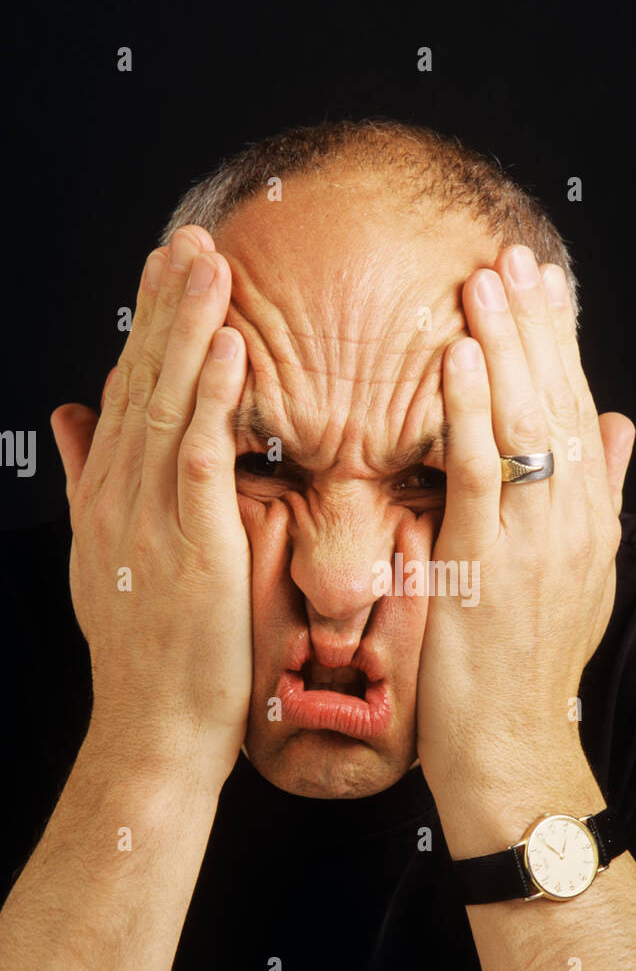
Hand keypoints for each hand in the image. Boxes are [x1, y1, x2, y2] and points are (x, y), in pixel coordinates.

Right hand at [50, 226, 251, 787]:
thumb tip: (69, 418)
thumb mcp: (109, 558)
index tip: (167, 268)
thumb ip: (91, 481)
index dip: (148, 328)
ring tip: (208, 263)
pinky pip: (200, 460)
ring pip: (167, 406)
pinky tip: (231, 350)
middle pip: (141, 385)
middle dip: (164, 308)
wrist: (153, 732)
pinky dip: (214, 402)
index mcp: (108, 498)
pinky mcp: (190, 549)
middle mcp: (120, 499)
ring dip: (188, 330)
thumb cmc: (150, 655)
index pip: (126, 395)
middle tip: (188, 238)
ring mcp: (150, 521)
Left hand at [415, 245, 634, 814]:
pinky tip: (455, 359)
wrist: (513, 749)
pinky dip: (469, 413)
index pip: (577, 412)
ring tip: (483, 282)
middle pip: (555, 404)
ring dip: (503, 349)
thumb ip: (598, 498)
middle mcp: (570, 523)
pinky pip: (479, 475)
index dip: (559, 344)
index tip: (543, 285)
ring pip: (522, 427)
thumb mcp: (580, 577)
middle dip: (533, 327)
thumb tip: (616, 426)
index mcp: (588, 521)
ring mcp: (532, 544)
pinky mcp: (485, 566)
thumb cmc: (528, 667)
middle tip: (511, 258)